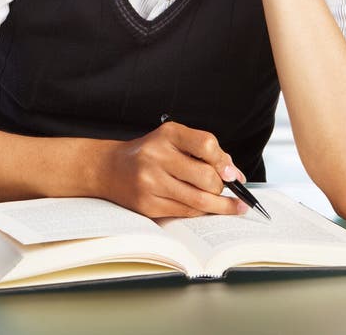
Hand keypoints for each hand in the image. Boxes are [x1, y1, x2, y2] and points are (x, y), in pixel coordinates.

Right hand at [96, 122, 247, 218]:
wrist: (111, 168)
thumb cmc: (151, 153)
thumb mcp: (174, 140)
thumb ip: (203, 151)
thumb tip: (234, 174)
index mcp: (168, 134)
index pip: (206, 144)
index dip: (224, 162)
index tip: (234, 174)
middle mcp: (157, 156)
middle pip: (206, 177)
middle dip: (222, 187)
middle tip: (228, 189)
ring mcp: (151, 182)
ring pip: (199, 200)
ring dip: (221, 206)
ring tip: (233, 207)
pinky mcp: (148, 205)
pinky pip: (185, 212)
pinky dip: (201, 212)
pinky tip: (208, 210)